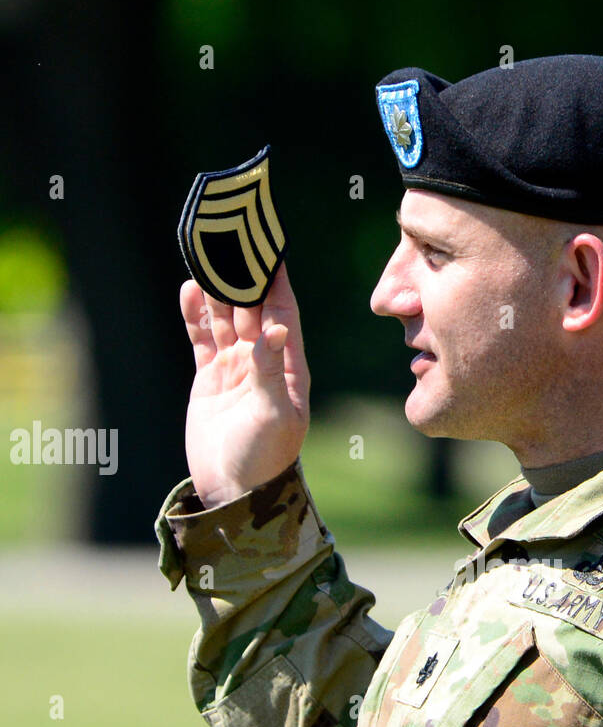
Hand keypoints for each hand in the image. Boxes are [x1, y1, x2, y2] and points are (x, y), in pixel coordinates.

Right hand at [181, 262, 310, 507]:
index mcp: (289, 367)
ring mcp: (237, 368)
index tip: (272, 246)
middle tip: (234, 236)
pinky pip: (203, 338)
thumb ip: (272, 370)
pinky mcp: (210, 378)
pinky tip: (189, 289)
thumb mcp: (273, 414)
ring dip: (219, 289)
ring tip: (209, 253)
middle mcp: (265, 361)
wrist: (233, 490)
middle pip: (254, 308)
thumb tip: (277, 328)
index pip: (285, 312)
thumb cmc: (264, 458)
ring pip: (227, 318)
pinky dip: (196, 315)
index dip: (277, 280)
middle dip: (246, 275)